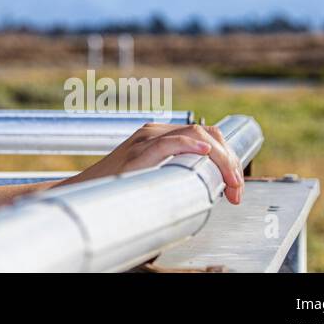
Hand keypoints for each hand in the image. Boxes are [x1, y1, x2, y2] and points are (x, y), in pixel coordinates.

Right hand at [61, 122, 245, 204]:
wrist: (87, 191)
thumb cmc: (119, 189)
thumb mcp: (153, 176)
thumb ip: (175, 174)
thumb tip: (209, 189)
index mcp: (160, 136)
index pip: (207, 134)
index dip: (228, 158)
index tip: (236, 187)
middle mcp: (154, 133)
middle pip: (208, 132)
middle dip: (230, 160)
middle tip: (237, 190)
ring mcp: (146, 140)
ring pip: (197, 133)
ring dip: (222, 159)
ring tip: (230, 183)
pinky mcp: (139, 152)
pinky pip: (170, 142)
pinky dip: (191, 145)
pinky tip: (205, 152)